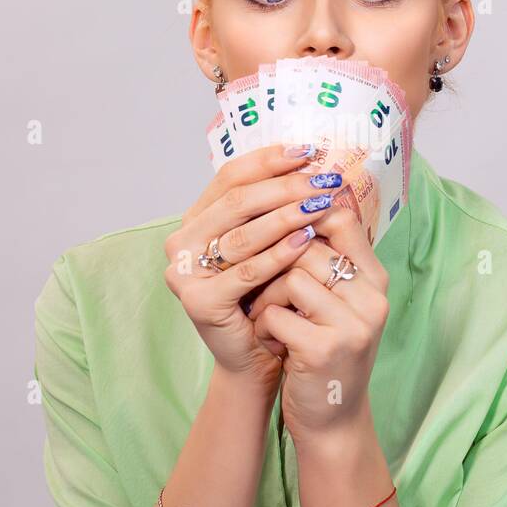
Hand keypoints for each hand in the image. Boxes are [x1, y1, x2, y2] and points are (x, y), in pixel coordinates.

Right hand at [162, 143, 343, 393]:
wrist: (255, 354)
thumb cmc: (266, 294)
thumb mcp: (269, 242)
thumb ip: (275, 206)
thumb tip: (314, 162)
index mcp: (196, 219)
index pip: (231, 176)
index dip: (270, 160)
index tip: (309, 152)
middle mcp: (182, 241)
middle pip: (237, 202)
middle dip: (285, 187)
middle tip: (324, 181)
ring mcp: (185, 272)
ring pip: (243, 234)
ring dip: (286, 216)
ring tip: (321, 205)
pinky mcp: (198, 301)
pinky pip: (246, 271)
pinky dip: (279, 254)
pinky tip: (306, 241)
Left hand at [245, 205, 389, 443]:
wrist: (333, 419)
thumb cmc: (325, 350)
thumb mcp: (338, 302)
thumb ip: (327, 259)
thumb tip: (292, 201)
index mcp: (375, 279)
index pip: (341, 218)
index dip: (302, 213)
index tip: (276, 226)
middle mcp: (372, 298)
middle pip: (306, 246)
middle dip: (275, 265)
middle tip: (266, 290)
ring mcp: (353, 325)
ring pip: (290, 277)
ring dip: (268, 298)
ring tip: (271, 319)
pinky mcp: (325, 350)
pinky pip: (276, 315)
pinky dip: (265, 328)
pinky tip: (274, 343)